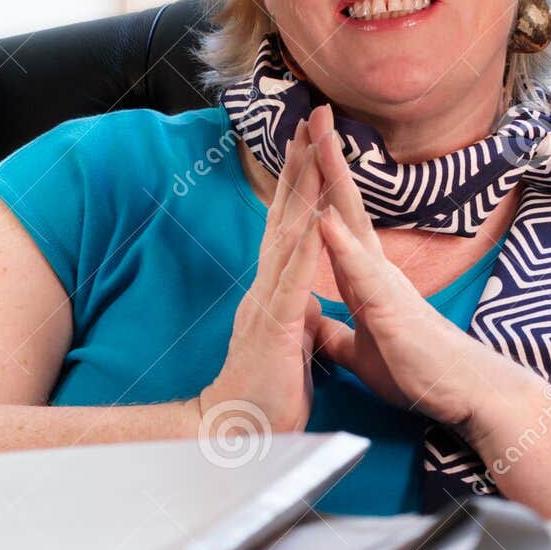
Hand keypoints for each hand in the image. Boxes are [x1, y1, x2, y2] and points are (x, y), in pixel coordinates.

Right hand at [196, 117, 324, 437]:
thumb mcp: (290, 344)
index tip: (312, 144)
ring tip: (312, 147)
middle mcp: (267, 286)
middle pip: (285, 214)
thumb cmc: (265, 392)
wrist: (236, 432)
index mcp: (275, 290)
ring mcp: (268, 302)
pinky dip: (304, 246)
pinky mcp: (274, 325)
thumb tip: (308, 301)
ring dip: (300, 189)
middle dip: (298, 165)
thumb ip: (297, 317)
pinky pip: (291, 279)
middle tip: (309, 117)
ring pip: (287, 234)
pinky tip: (314, 217)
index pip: (291, 226)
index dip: (301, 184)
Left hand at [306, 105, 523, 439]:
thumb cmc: (418, 370)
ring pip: (352, 220)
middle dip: (327, 157)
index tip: (304, 145)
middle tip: (313, 111)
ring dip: (333, 179)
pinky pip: (360, 270)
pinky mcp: (389, 306)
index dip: (320, 183)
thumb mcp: (361, 351)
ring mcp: (384, 282)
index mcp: (365, 278)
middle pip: (345, 202)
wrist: (461, 393)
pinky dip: (339, 243)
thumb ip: (337, 334)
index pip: (336, 219)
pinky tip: (321, 217)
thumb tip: (314, 323)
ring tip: (316, 137)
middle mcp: (375, 269)